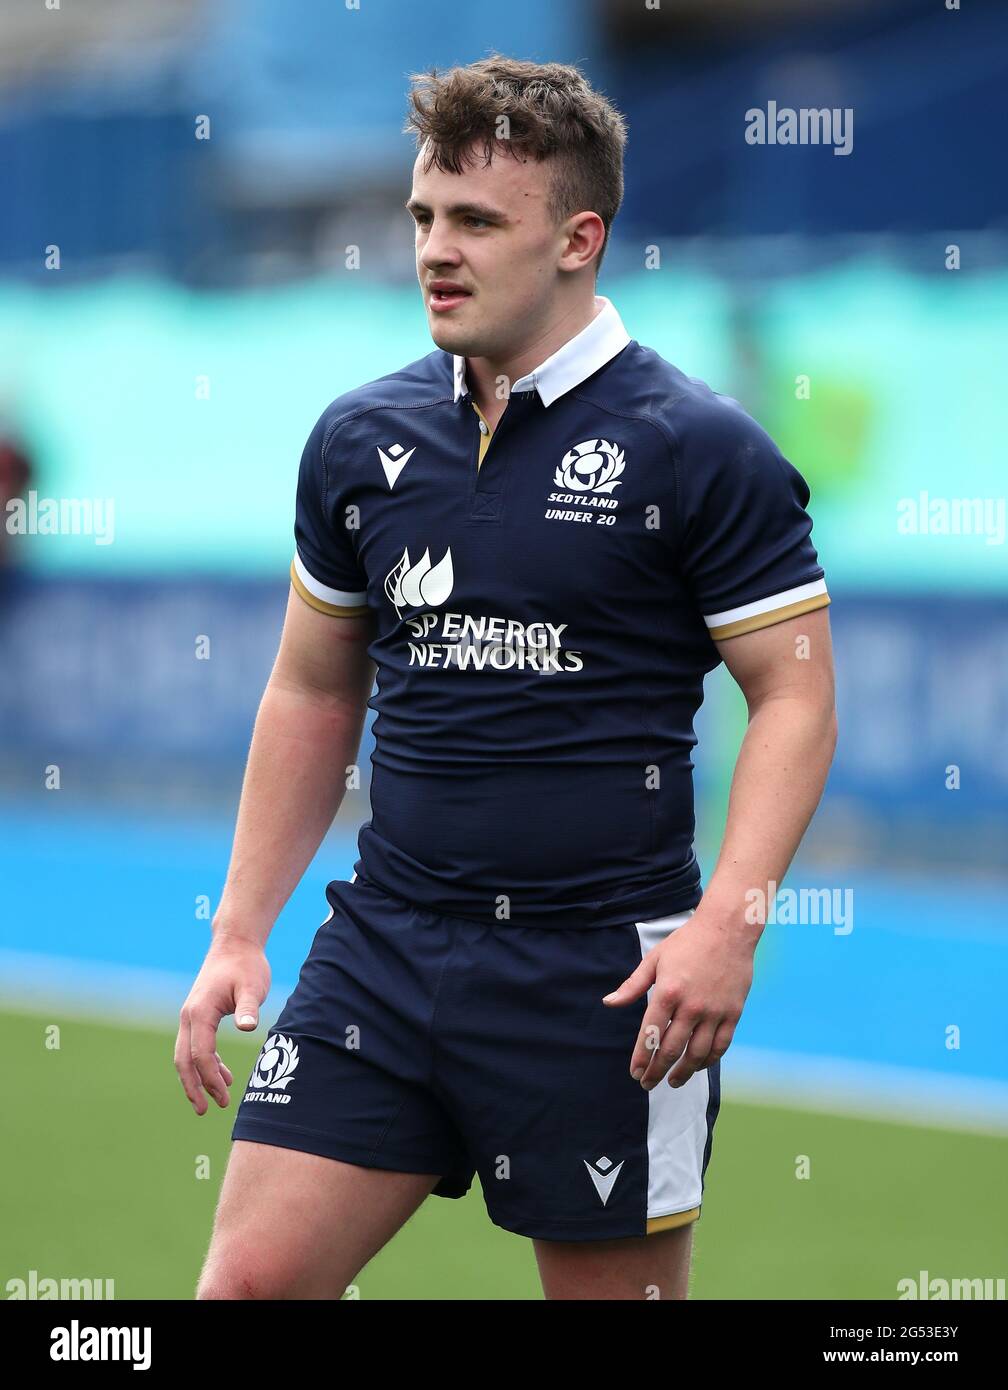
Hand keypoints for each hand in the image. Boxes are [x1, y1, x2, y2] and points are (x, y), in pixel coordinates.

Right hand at [175, 931, 270, 1114]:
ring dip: (198, 1079)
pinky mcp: (198, 1015)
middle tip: (207, 1110)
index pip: (200, 1053)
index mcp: (200, 1011)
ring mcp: (191, 1016)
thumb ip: (248, 1008)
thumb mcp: (252, 986)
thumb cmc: (246, 965)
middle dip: (194, 1087)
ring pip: (186, 1055)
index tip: (222, 1096)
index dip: (209, 1077)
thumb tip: (247, 1027)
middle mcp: (189, 1016)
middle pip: (184, 1060)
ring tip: (217, 1100)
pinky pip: (195, 1046)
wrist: (235, 944)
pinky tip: (222, 1076)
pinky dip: (206, 1063)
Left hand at [602, 912, 752, 1089]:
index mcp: (668, 992)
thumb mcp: (655, 959)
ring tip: (672, 1082)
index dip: (641, 1057)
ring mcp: (714, 1011)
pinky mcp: (733, 1013)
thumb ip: (632, 985)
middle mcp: (691, 1006)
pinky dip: (709, 1060)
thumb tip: (609, 1003)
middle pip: (671, 1049)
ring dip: (683, 1072)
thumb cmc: (687, 942)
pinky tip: (698, 1066)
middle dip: (657, 1071)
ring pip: (697, 1053)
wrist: (727, 930)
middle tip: (648, 1084)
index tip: (635, 1073)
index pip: (650, 1034)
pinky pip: (720, 1045)